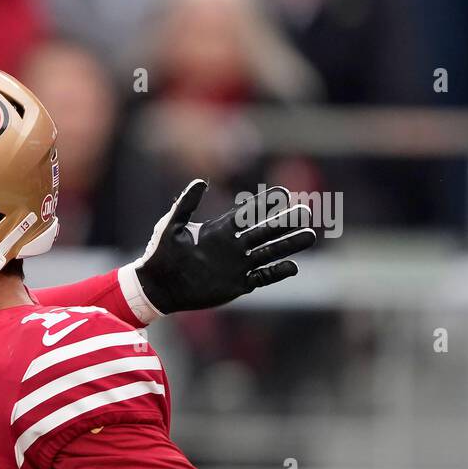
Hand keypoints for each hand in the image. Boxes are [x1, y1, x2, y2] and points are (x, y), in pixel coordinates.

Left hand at [132, 180, 316, 315]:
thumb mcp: (171, 226)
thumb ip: (186, 205)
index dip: (264, 204)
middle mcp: (232, 247)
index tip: (283, 193)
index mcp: (219, 231)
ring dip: (289, 245)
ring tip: (310, 236)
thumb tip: (200, 181)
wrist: (158, 287)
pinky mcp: (237, 285)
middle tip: (306, 212)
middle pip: (265, 232)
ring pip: (269, 253)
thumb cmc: (160, 255)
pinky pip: (263, 277)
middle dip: (285, 223)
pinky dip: (278, 272)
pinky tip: (293, 266)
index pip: (248, 214)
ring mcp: (236, 266)